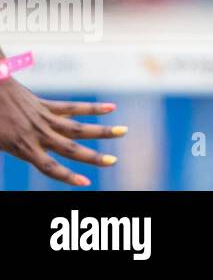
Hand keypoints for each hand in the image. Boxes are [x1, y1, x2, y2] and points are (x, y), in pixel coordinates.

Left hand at [0, 81, 125, 185]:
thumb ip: (13, 149)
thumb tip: (26, 156)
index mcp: (23, 147)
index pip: (50, 167)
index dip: (68, 176)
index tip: (86, 183)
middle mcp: (38, 134)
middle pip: (71, 148)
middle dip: (94, 157)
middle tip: (114, 161)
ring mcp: (44, 119)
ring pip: (78, 128)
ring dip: (103, 131)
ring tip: (123, 131)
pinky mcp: (45, 105)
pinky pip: (72, 107)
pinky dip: (93, 108)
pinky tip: (111, 108)